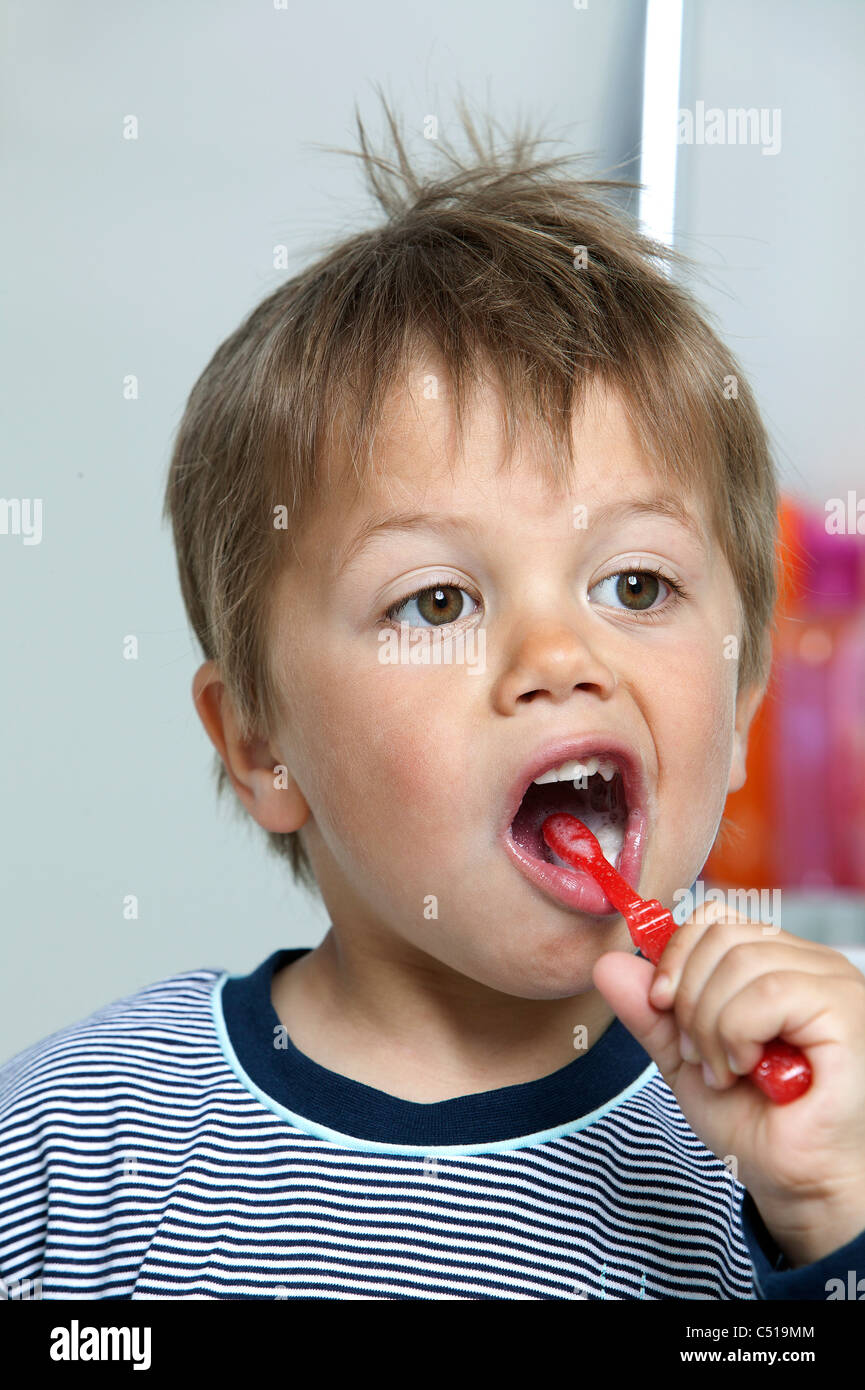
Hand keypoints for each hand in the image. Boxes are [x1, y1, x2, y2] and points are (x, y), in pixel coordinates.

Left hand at [592, 905, 864, 1266]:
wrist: (798, 1184)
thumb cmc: (759, 1125)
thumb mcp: (685, 1059)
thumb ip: (650, 1013)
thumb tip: (606, 963)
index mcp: (779, 961)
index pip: (715, 917)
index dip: (676, 955)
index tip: (662, 1007)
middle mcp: (812, 962)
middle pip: (720, 935)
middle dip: (687, 998)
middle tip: (697, 1056)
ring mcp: (834, 982)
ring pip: (739, 962)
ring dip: (710, 1025)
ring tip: (724, 1071)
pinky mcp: (845, 1010)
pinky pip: (768, 992)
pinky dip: (736, 1033)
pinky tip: (747, 1069)